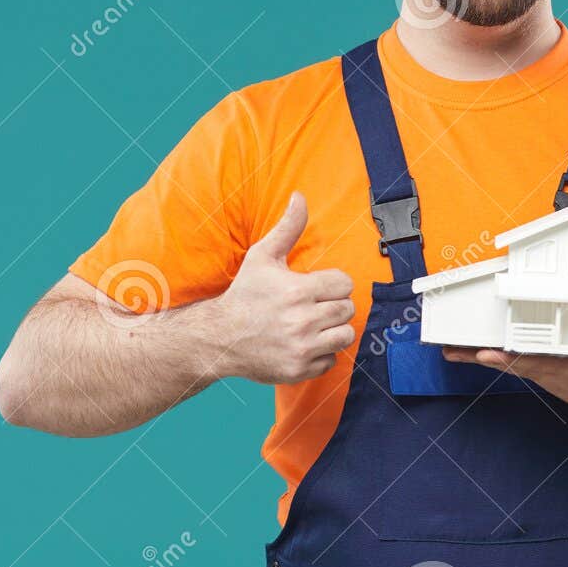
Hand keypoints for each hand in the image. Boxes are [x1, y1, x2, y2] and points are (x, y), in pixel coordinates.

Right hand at [212, 192, 356, 385]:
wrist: (220, 337)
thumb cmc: (244, 294)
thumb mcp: (262, 256)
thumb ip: (287, 227)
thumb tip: (300, 197)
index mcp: (298, 291)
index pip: (344, 284)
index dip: (333, 283)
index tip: (317, 287)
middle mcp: (303, 321)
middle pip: (347, 310)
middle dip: (333, 306)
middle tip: (314, 306)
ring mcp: (302, 348)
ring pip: (345, 336)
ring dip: (333, 330)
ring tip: (314, 325)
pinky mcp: (299, 369)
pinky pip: (330, 361)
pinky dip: (321, 354)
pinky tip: (303, 344)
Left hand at [441, 345, 567, 435]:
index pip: (535, 363)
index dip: (509, 360)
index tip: (484, 355)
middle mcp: (555, 375)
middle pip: (510, 361)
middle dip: (478, 355)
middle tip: (449, 351)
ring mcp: (549, 375)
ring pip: (509, 361)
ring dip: (479, 355)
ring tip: (453, 350)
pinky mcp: (549, 376)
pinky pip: (517, 364)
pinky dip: (496, 358)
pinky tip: (478, 354)